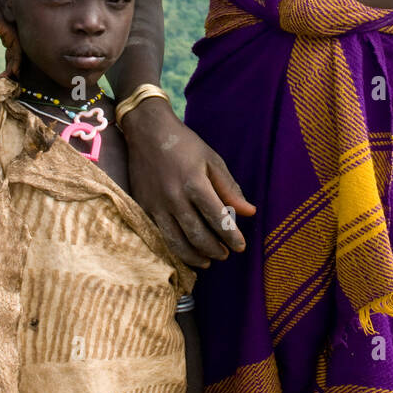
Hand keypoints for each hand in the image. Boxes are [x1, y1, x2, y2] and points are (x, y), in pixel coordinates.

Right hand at [0, 0, 20, 77]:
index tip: (5, 78)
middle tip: (10, 83)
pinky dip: (15, 61)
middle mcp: (13, 31)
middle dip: (14, 69)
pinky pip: (16, 48)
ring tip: (9, 79)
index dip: (10, 66)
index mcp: (7, 33)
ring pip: (19, 52)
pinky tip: (13, 71)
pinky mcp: (10, 29)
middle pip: (18, 53)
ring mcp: (13, 30)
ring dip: (15, 68)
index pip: (12, 52)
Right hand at [123, 100, 255, 268]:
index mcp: (194, 183)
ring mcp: (156, 205)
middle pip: (197, 235)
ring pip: (176, 242)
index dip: (231, 236)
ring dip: (194, 256)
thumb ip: (229, 188)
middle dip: (214, 249)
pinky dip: (174, 249)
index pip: (217, 218)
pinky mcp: (143, 207)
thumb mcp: (212, 160)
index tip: (241, 246)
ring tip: (207, 261)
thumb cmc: (184, 144)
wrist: (146, 132)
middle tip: (225, 254)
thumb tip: (249, 212)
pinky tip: (186, 253)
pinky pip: (159, 236)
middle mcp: (174, 197)